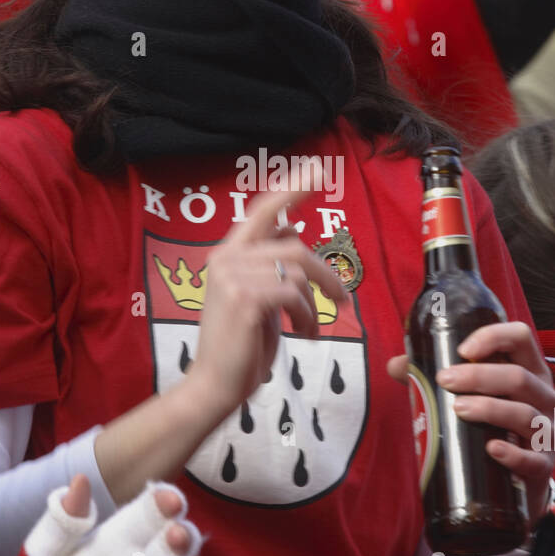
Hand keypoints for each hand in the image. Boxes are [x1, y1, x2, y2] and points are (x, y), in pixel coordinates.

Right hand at [187, 188, 348, 422]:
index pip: (263, 210)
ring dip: (314, 303)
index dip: (292, 189)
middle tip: (341, 298)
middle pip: (294, 245)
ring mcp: (234, 277)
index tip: (318, 169)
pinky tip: (303, 334)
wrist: (213, 385)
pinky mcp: (246, 299)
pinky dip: (306, 316)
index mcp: (226, 254)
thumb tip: (293, 234)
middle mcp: (226, 258)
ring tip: (311, 327)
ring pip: (298, 271)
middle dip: (325, 273)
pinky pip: (294, 294)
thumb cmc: (238, 346)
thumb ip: (270, 267)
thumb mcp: (256, 298)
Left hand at [388, 321, 554, 525]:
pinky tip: (492, 449)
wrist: (518, 479)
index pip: (521, 337)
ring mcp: (547, 433)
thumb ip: (438, 380)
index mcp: (529, 371)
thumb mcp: (476, 396)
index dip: (494, 336)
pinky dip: (512, 453)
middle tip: (445, 380)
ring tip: (458, 409)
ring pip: (525, 414)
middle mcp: (544, 397)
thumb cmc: (496, 426)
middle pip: (520, 377)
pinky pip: (532, 459)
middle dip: (480, 376)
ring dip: (491, 408)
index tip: (462, 348)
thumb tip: (397, 366)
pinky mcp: (542, 466)